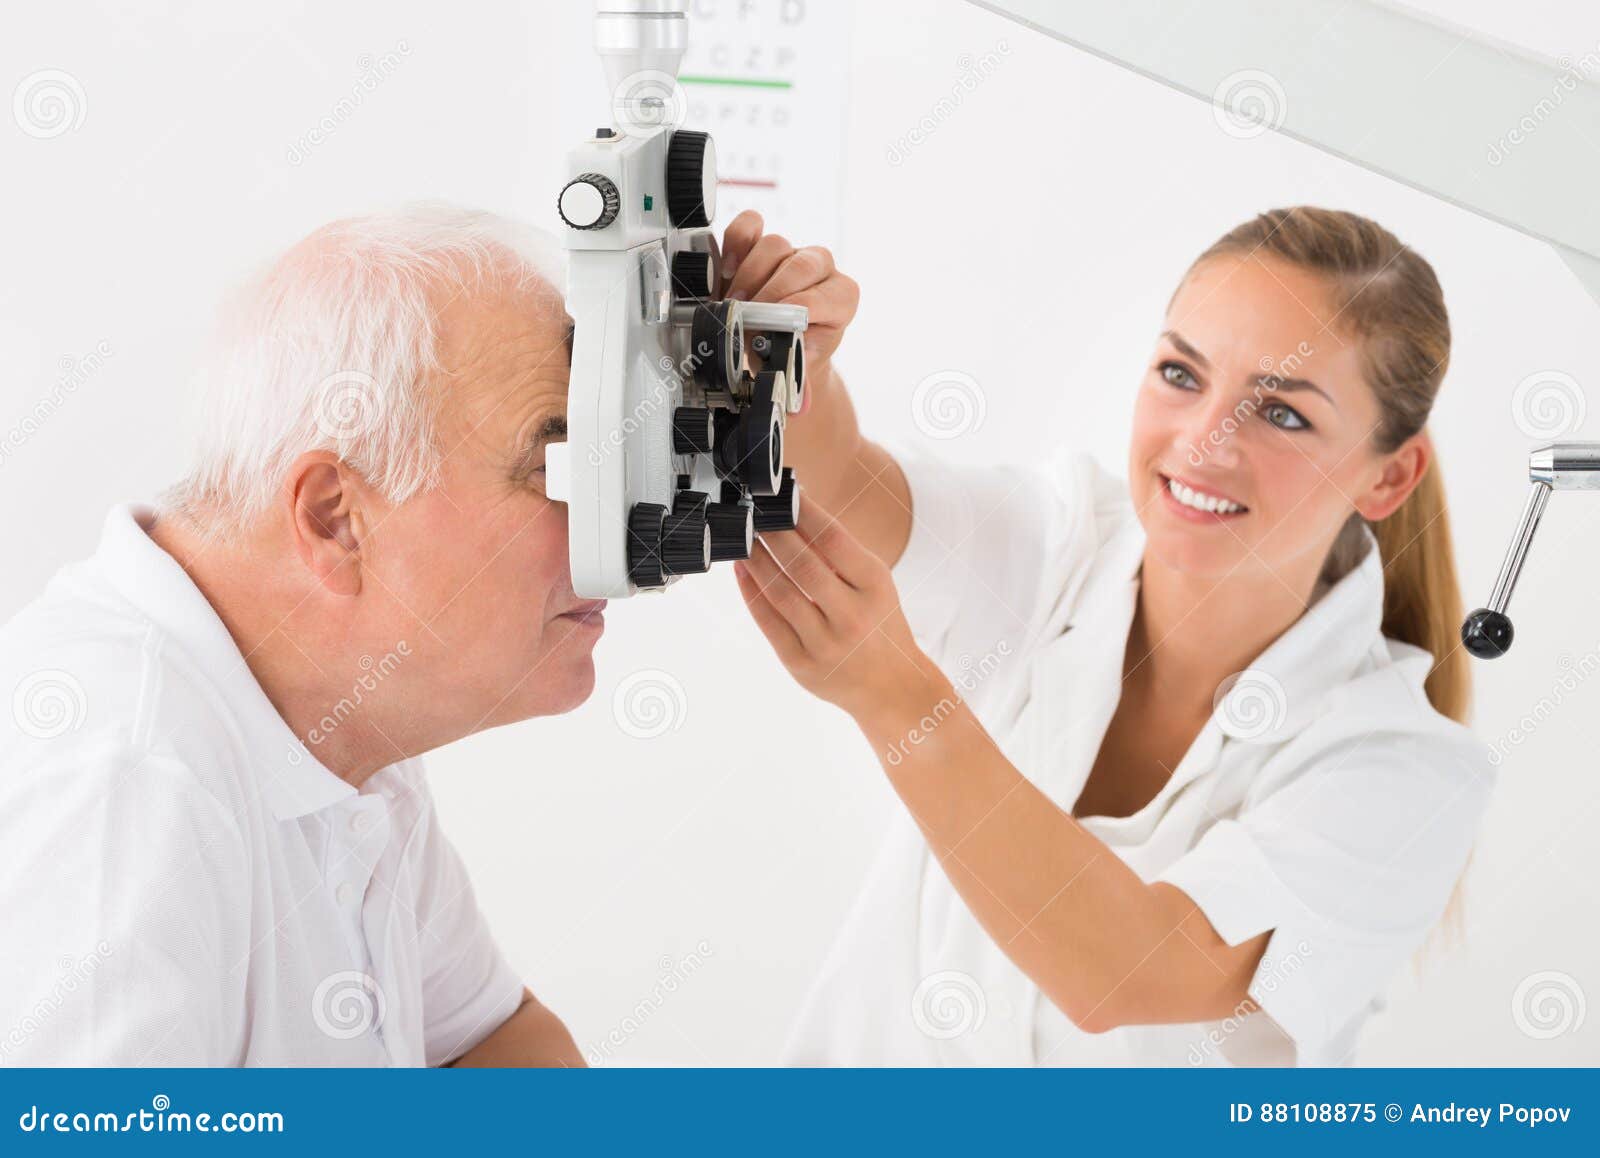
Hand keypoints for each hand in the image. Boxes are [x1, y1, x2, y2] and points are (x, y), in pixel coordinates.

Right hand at [719, 210, 858, 402]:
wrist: (778, 345)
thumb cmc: (793, 354)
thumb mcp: (798, 369)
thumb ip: (797, 380)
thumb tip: (798, 401)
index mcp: (841, 298)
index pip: (827, 293)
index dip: (799, 308)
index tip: (774, 326)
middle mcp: (820, 269)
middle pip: (800, 263)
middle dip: (769, 294)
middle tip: (747, 318)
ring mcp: (789, 252)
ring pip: (773, 246)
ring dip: (748, 278)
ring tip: (733, 306)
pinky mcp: (759, 243)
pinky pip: (749, 226)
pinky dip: (735, 243)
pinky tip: (726, 270)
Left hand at [733, 494, 947, 728]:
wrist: (891, 686)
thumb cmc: (879, 623)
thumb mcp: (874, 584)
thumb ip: (839, 553)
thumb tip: (794, 511)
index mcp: (876, 586)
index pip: (833, 539)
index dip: (803, 513)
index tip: (782, 495)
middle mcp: (852, 615)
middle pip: (801, 565)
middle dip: (771, 534)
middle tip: (752, 513)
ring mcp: (826, 643)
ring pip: (779, 593)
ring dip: (755, 560)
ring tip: (743, 539)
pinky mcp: (802, 665)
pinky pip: (768, 622)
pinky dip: (750, 592)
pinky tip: (742, 571)